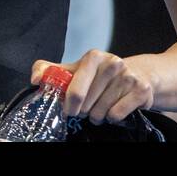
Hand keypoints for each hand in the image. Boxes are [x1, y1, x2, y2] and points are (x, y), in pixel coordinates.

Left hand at [30, 51, 156, 124]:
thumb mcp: (76, 69)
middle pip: (87, 104)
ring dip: (97, 116)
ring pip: (101, 112)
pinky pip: (117, 115)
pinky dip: (112, 118)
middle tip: (86, 108)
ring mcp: (128, 77)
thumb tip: (35, 79)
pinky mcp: (141, 90)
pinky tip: (113, 109)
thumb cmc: (100, 75)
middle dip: (83, 111)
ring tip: (100, 108)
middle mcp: (112, 63)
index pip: (74, 90)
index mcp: (93, 57)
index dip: (69, 105)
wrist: (137, 75)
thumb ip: (50, 71)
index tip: (68, 110)